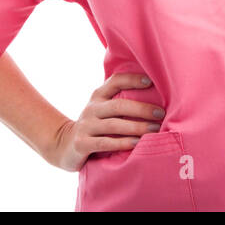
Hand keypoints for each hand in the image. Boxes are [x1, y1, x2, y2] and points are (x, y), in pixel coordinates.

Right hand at [44, 72, 165, 171]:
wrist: (63, 145)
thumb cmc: (94, 126)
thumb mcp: (103, 110)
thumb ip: (121, 102)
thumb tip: (156, 97)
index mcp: (98, 96)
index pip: (115, 81)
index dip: (132, 79)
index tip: (151, 82)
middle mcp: (92, 108)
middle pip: (119, 106)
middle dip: (142, 109)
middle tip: (161, 113)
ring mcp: (85, 126)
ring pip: (114, 125)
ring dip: (137, 127)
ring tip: (155, 130)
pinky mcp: (82, 143)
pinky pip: (105, 142)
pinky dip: (123, 143)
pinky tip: (137, 143)